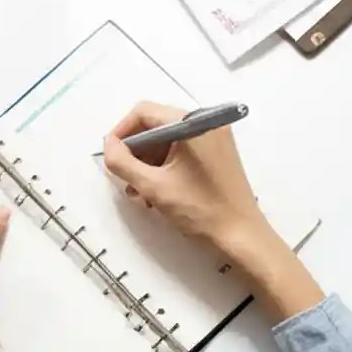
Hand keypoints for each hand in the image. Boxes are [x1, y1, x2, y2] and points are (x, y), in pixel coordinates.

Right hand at [102, 101, 268, 250]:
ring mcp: (214, 138)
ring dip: (148, 162)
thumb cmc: (199, 211)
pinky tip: (156, 191)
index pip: (144, 112)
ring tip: (139, 192)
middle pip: (155, 125)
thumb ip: (122, 162)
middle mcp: (206, 123)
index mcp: (192, 123)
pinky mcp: (218, 153)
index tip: (110, 156)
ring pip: (167, 140)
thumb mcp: (153, 186)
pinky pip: (182, 150)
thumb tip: (108, 145)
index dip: (121, 132)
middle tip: (125, 178)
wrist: (242, 238)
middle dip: (135, 151)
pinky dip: (165, 166)